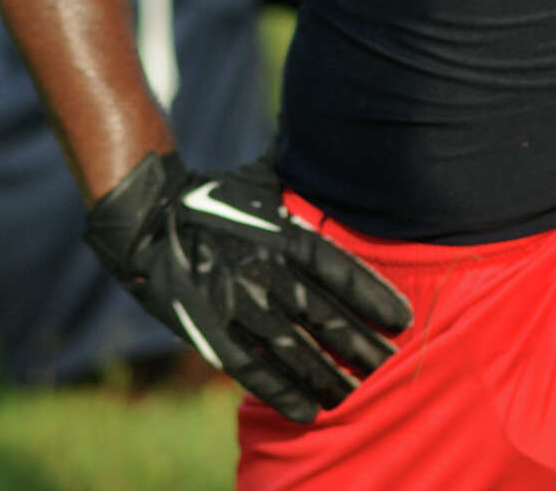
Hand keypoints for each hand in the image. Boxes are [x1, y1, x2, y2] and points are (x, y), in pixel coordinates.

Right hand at [84, 150, 411, 420]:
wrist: (152, 220)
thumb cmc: (218, 196)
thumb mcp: (264, 178)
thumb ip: (302, 174)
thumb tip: (345, 144)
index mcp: (279, 233)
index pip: (338, 269)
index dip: (373, 297)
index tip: (403, 319)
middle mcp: (263, 271)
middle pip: (323, 315)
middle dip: (359, 343)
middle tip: (387, 362)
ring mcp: (236, 305)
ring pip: (293, 349)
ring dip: (327, 375)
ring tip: (354, 392)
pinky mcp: (212, 332)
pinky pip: (253, 370)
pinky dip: (283, 392)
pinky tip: (309, 410)